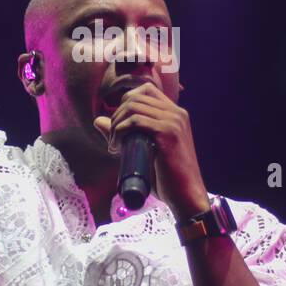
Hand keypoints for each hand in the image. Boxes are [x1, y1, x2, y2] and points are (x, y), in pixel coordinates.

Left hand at [93, 80, 209, 219]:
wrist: (186, 195)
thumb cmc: (168, 177)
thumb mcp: (145, 150)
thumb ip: (124, 133)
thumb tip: (98, 121)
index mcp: (176, 114)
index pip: (146, 89)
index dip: (126, 102)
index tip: (119, 124)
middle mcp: (177, 113)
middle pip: (136, 96)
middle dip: (118, 114)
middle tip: (114, 138)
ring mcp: (174, 121)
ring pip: (133, 106)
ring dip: (117, 123)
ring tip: (114, 144)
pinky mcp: (167, 133)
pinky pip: (136, 120)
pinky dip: (121, 130)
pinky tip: (117, 146)